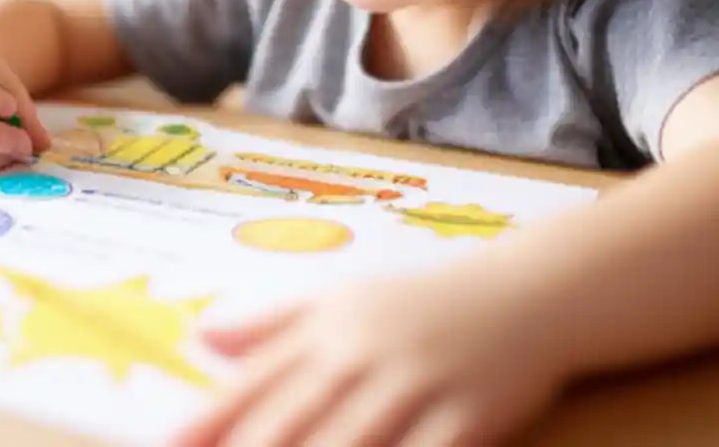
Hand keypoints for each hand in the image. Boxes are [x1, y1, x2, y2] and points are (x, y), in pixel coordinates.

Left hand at [173, 268, 569, 446]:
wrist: (523, 294)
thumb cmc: (416, 304)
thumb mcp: (337, 300)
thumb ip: (270, 324)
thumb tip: (202, 339)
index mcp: (323, 329)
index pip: (254, 383)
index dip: (210, 421)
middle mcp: (360, 353)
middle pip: (294, 418)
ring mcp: (415, 382)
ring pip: (354, 441)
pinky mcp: (470, 413)